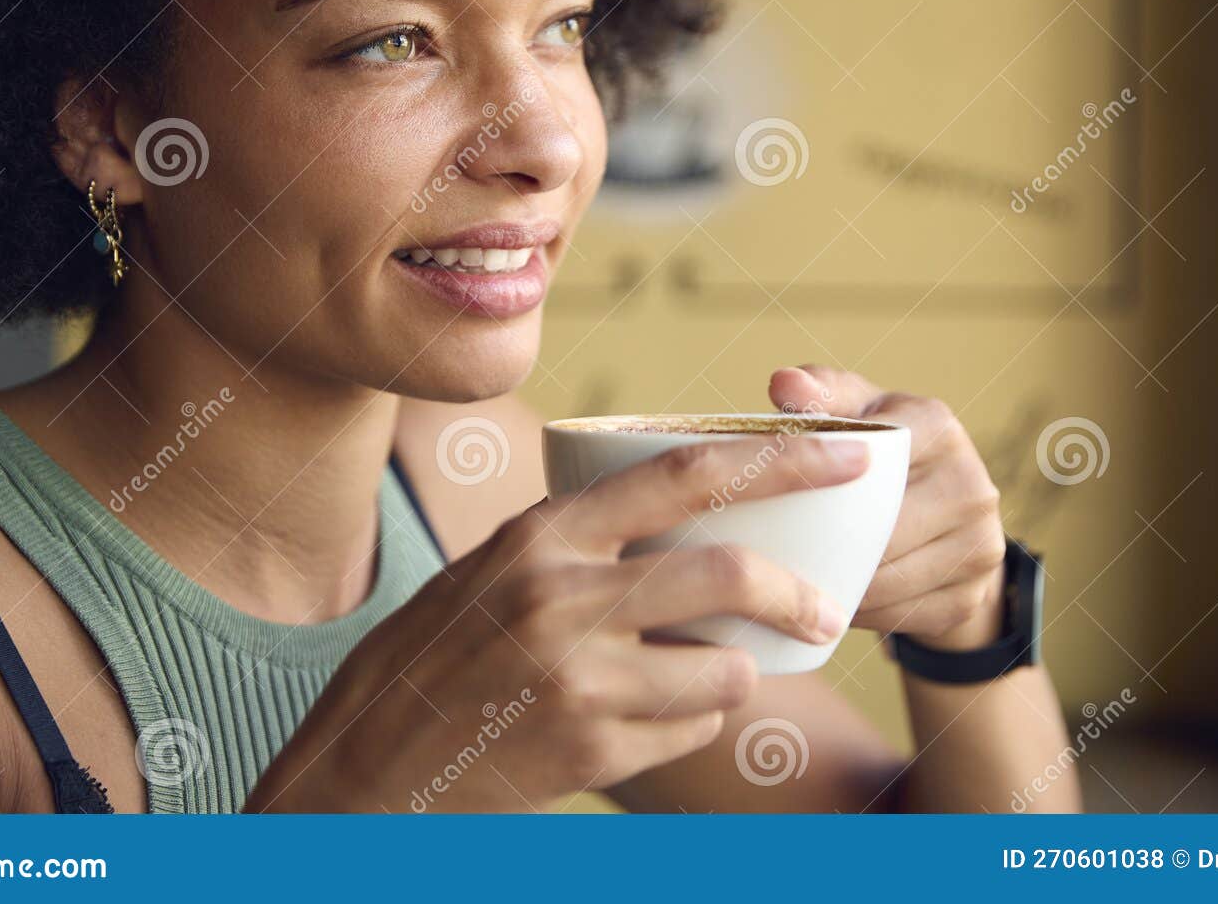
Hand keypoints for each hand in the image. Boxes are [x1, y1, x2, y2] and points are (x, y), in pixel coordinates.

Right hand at [243, 435, 865, 812]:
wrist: (371, 762)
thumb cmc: (438, 653)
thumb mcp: (494, 567)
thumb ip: (581, 541)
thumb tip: (691, 516)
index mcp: (543, 534)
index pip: (686, 475)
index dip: (781, 461)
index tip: (846, 454)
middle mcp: (562, 597)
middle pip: (727, 574)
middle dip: (795, 593)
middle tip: (825, 607)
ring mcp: (578, 678)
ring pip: (725, 668)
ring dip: (733, 673)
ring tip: (696, 675)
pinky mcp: (590, 749)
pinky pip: (691, 728)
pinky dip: (692, 720)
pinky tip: (643, 718)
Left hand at [768, 364, 1006, 651]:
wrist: (943, 512)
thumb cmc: (880, 451)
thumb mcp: (855, 411)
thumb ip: (820, 393)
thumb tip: (783, 383)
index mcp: (938, 427)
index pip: (872, 456)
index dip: (821, 481)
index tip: (777, 495)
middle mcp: (972, 483)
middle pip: (878, 529)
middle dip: (825, 544)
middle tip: (772, 555)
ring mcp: (981, 544)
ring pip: (886, 581)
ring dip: (836, 586)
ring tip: (794, 581)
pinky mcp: (972, 596)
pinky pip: (899, 616)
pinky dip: (860, 613)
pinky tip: (833, 599)